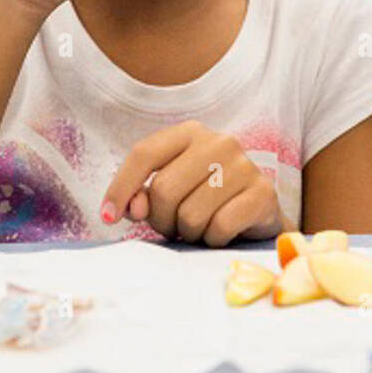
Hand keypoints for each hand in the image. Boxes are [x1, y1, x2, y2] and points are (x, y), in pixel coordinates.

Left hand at [101, 121, 282, 245]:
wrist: (259, 214)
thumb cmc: (206, 200)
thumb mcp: (170, 192)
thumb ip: (144, 197)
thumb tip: (131, 209)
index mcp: (190, 132)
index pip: (144, 154)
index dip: (120, 187)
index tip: (108, 217)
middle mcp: (219, 142)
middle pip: (164, 190)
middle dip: (161, 220)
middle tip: (174, 226)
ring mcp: (245, 165)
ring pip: (190, 215)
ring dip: (189, 233)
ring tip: (201, 227)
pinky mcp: (263, 193)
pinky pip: (219, 228)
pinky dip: (213, 240)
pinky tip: (222, 233)